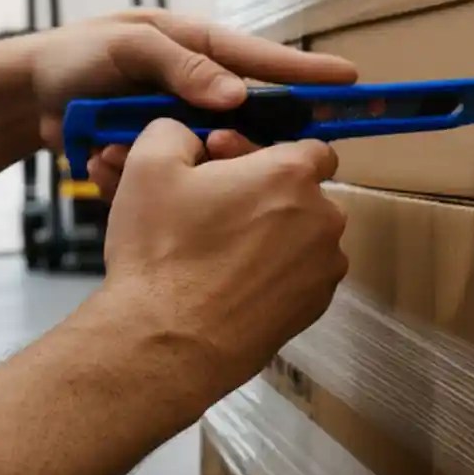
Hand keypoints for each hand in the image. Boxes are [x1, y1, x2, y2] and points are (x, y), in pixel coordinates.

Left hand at [23, 9, 355, 175]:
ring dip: (169, 162)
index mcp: (201, 53)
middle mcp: (199, 91)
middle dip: (230, 143)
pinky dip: (133, 176)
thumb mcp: (128, 48)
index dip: (309, 74)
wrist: (27, 96)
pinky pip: (170, 178)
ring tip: (111, 146)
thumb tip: (237, 96)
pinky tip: (98, 163)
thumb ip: (181, 67)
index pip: (265, 63)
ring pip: (208, 159)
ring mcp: (181, 128)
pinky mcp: (159, 161)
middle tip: (208, 150)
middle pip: (247, 122)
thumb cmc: (78, 56)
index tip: (351, 82)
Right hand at [92, 119, 347, 405]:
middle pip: (300, 190)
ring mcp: (324, 268)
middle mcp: (323, 218)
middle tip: (210, 202)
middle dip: (259, 190)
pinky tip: (229, 278)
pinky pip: (298, 273)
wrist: (167, 344)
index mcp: (292, 175)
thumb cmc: (161, 252)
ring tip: (215, 244)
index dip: (262, 149)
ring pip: (299, 233)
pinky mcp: (313, 308)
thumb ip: (176, 130)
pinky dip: (271, 270)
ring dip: (267, 230)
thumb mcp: (149, 167)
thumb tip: (189, 134)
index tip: (224, 160)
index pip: (307, 146)